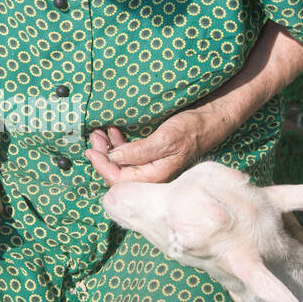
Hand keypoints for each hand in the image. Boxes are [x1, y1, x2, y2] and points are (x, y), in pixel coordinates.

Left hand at [84, 111, 211, 184]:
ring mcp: (151, 167)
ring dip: (108, 149)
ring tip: (100, 132)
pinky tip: (113, 133)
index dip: (103, 167)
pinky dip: (118, 146)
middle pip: (117, 174)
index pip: (120, 181)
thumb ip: (139, 151)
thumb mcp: (165, 139)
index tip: (91, 151)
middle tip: (95, 136)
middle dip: (102, 156)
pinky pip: (129, 157)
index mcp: (155, 177)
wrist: (210, 121)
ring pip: (121, 165)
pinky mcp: (152, 157)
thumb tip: (113, 158)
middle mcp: (152, 175)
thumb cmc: (192, 129)